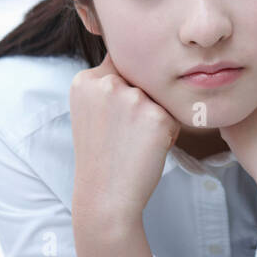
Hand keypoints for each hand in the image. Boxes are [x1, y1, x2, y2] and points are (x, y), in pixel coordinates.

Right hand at [70, 51, 180, 229]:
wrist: (104, 196)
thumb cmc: (102, 155)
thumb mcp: (91, 111)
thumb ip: (108, 85)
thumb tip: (140, 60)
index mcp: (85, 79)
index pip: (121, 66)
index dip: (125, 90)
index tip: (115, 119)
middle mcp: (106, 83)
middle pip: (142, 81)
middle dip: (141, 104)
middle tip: (124, 135)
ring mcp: (131, 98)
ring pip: (158, 98)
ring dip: (155, 118)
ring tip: (134, 143)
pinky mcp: (155, 115)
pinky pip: (172, 117)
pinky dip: (167, 133)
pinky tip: (146, 150)